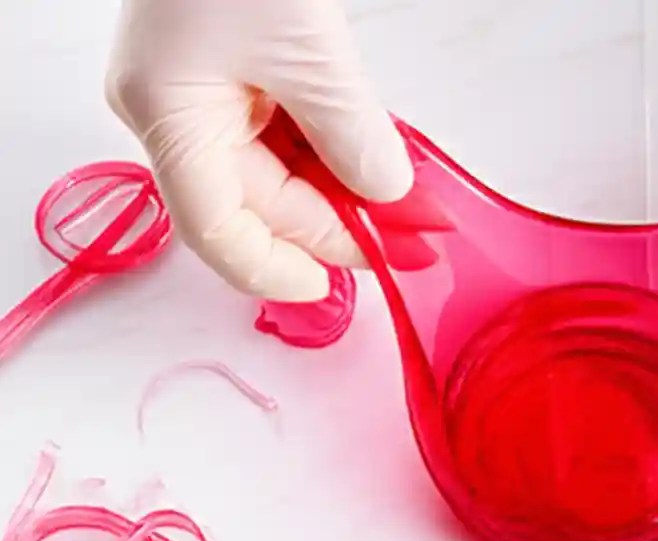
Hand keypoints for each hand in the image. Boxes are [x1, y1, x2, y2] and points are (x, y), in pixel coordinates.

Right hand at [105, 0, 412, 301]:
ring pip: (272, 169)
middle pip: (253, 203)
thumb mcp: (308, 51)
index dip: (280, 269)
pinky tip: (370, 159)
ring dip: (334, 188)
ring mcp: (200, 91)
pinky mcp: (231, 69)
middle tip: (400, 239)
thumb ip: (349, 133)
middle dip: (328, 223)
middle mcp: (173, 113)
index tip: (341, 284)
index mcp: (167, 117)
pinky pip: (281, 129)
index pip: (219, 231)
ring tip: (398, 204)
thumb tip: (385, 195)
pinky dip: (328, 147)